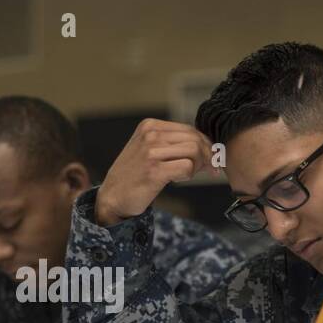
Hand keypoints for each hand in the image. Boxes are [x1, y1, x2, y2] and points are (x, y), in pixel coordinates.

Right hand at [95, 119, 213, 225]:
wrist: (112, 197)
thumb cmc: (134, 176)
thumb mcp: (149, 150)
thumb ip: (172, 144)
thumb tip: (209, 148)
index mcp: (150, 126)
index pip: (189, 129)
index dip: (205, 144)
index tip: (210, 158)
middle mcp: (150, 135)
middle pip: (195, 138)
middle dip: (208, 155)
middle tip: (211, 169)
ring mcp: (151, 152)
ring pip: (193, 150)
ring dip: (198, 166)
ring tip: (188, 175)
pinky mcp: (154, 170)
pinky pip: (187, 167)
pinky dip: (188, 175)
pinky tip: (177, 179)